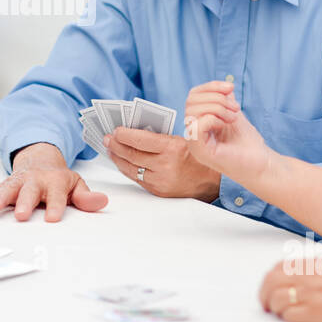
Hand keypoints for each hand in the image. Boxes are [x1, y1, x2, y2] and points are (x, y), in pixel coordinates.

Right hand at [0, 143, 107, 221]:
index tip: (53, 218)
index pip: (56, 195)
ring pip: (8, 187)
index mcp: (55, 181)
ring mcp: (19, 182)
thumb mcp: (75, 185)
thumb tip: (102, 201)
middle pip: (30, 190)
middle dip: (25, 202)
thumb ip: (86, 197)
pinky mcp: (4, 184)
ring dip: (0, 197)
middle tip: (22, 215)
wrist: (39, 161)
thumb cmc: (57, 179)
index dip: (55, 206)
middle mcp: (35, 180)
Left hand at [103, 127, 220, 200]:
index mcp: (172, 148)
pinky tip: (122, 162)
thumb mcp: (182, 140)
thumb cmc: (197, 156)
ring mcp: (161, 181)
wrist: (213, 181)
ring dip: (118, 158)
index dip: (124, 135)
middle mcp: (165, 166)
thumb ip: (158, 137)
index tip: (116, 130)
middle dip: (116, 146)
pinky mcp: (158, 191)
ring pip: (131, 169)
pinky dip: (127, 169)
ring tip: (111, 150)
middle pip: (132, 155)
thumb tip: (132, 132)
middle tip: (107, 139)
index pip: (140, 140)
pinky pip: (137, 179)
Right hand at [183, 81, 271, 186]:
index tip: (231, 87)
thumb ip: (225, 100)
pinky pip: (197, 125)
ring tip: (233, 116)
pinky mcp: (201, 152)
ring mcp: (194, 144)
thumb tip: (224, 85)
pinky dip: (214, 118)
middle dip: (216, 97)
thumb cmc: (248, 143)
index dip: (211, 87)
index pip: (192, 96)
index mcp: (198, 124)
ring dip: (217, 107)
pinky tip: (226, 124)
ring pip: (192, 111)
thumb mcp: (233, 114)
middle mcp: (192, 134)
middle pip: (191, 101)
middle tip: (235, 108)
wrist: (262, 163)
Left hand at [258, 261, 321, 321]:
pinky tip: (294, 318)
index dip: (268, 280)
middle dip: (264, 294)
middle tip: (266, 304)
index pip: (278, 268)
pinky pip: (290, 316)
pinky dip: (287, 317)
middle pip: (271, 283)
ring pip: (277, 300)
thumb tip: (294, 277)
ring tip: (280, 312)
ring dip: (274, 307)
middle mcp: (310, 276)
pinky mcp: (320, 313)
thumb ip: (314, 271)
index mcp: (315, 264)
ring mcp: (314, 295)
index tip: (269, 287)